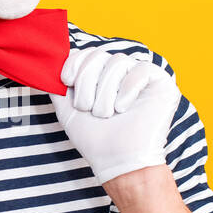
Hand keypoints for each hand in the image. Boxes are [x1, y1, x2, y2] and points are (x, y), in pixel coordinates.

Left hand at [49, 47, 180, 184]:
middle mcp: (122, 73)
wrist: (117, 161)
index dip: (75, 62)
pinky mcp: (161, 82)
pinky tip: (124, 108)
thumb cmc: (95, 139)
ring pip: (118, 61)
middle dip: (87, 81)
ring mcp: (142, 76)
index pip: (88, 52)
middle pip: (100, 54)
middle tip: (87, 108)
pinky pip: (141, 69)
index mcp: (102, 76)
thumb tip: (51, 62)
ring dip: (105, 92)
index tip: (67, 81)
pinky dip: (128, 89)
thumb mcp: (66, 109)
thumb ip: (57, 86)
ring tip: (106, 114)